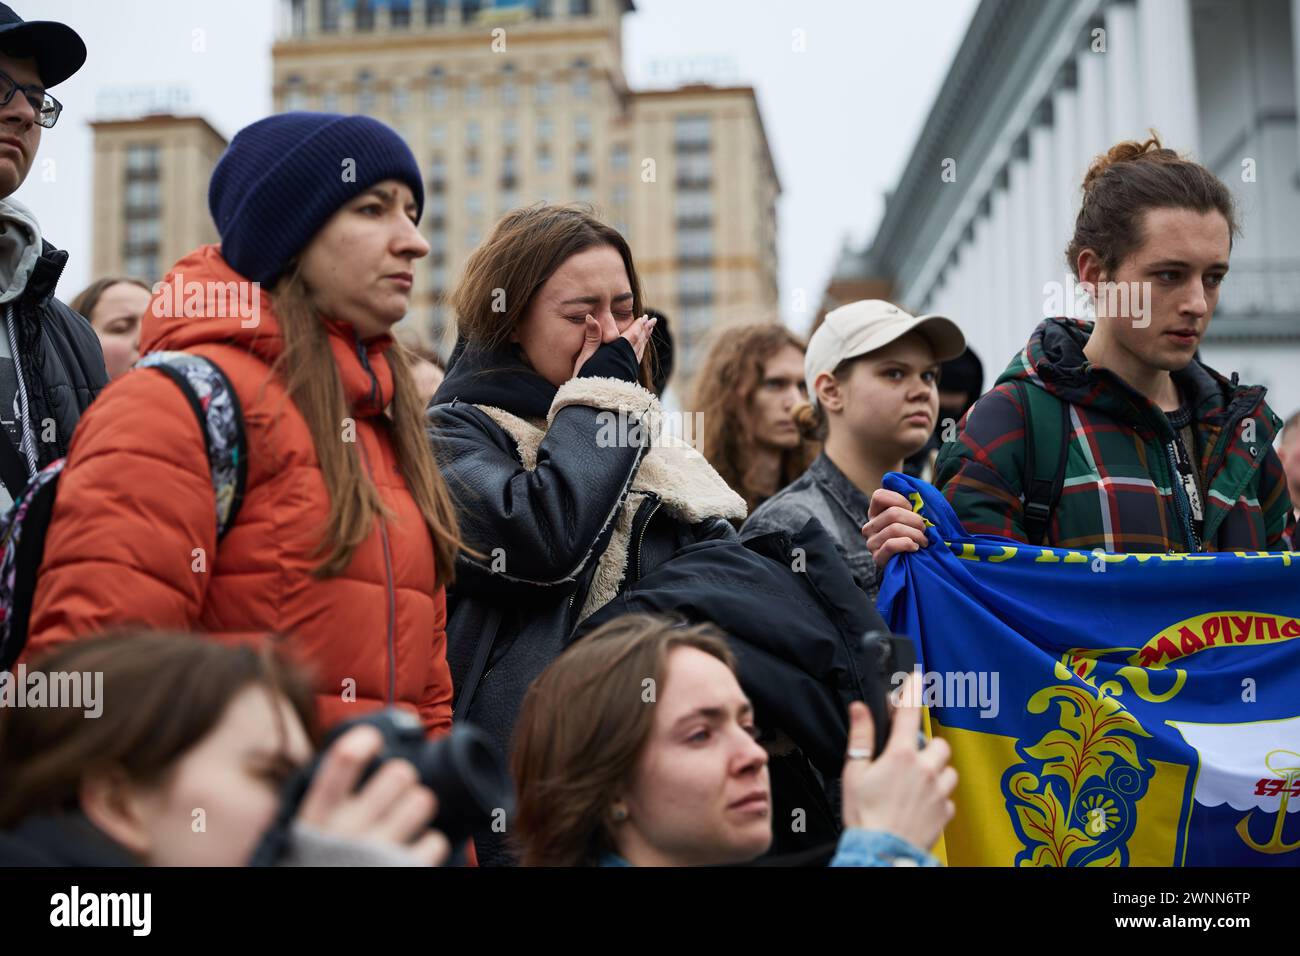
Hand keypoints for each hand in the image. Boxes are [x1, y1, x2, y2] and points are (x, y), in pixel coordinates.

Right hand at [295, 725, 448, 865]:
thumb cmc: (317, 867)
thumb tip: (351, 759)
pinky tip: (413, 851)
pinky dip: (429, 845)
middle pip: (399, 774)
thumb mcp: (304, 836)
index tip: (374, 739)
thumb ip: (323, 803)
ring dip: (418, 807)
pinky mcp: (404, 870)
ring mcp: (377, 852)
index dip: (366, 740)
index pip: (344, 760)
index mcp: (317, 818)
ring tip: (406, 819)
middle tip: (396, 791)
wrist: (315, 932)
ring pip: (423, 800)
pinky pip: (435, 840)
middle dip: (402, 780)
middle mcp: (347, 832)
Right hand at [571, 312, 656, 379]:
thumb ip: (592, 336)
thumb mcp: (585, 356)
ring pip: (640, 352)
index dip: (639, 326)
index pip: (632, 335)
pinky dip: (640, 352)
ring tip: (648, 332)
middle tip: (652, 322)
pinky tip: (639, 352)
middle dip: (645, 331)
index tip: (646, 318)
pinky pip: (637, 361)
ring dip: (645, 341)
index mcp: (617, 351)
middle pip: (639, 342)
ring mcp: (628, 370)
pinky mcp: (628, 378)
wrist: (592, 402)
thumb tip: (591, 315)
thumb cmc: (586, 378)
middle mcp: (626, 359)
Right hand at [840, 673, 956, 851]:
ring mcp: (939, 791)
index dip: (914, 690)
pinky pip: (947, 796)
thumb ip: (861, 736)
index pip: (911, 713)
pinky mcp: (946, 812)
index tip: (917, 676)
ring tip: (916, 783)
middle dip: (926, 746)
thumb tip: (860, 708)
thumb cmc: (864, 815)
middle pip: (938, 744)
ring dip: (936, 771)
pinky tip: (920, 803)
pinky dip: (937, 796)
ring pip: (948, 769)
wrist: (881, 852)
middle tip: (908, 757)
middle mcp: (926, 769)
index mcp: (901, 755)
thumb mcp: (854, 771)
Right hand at [862, 488, 929, 567]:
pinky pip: (891, 545)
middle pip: (893, 513)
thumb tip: (916, 492)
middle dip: (915, 520)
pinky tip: (915, 547)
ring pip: (894, 529)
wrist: (912, 565)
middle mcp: (870, 526)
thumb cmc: (914, 535)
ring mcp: (871, 542)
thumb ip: (912, 503)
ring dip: (916, 534)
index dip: (900, 500)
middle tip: (925, 529)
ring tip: (924, 541)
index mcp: (876, 513)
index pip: (879, 496)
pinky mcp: (877, 557)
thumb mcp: (912, 516)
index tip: (912, 509)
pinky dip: (907, 544)